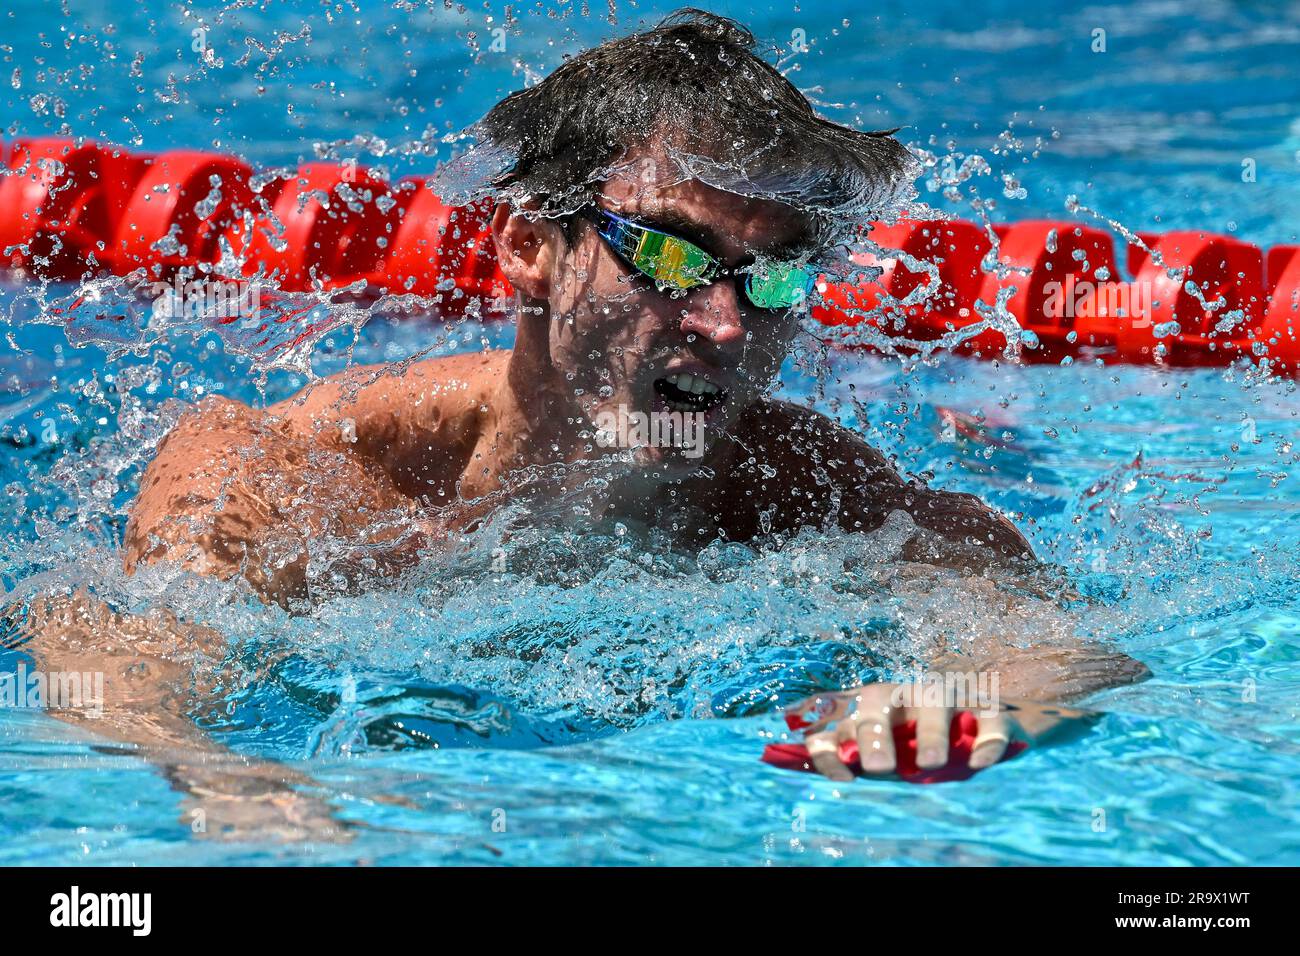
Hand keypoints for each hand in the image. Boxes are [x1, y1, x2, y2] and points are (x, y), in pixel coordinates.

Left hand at [788, 682, 1095, 781]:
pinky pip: (990, 719)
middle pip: (879, 698)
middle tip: (877, 767)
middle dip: (874, 731)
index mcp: (874, 707)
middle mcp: (906, 696)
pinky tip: (981, 762)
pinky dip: (987, 739)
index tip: (840, 774)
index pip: (841, 714)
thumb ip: (856, 759)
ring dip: (931, 732)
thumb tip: (822, 766)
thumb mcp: (888, 755)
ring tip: (930, 764)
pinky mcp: (991, 710)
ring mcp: (950, 698)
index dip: (833, 742)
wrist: (992, 730)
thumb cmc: (924, 744)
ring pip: (934, 701)